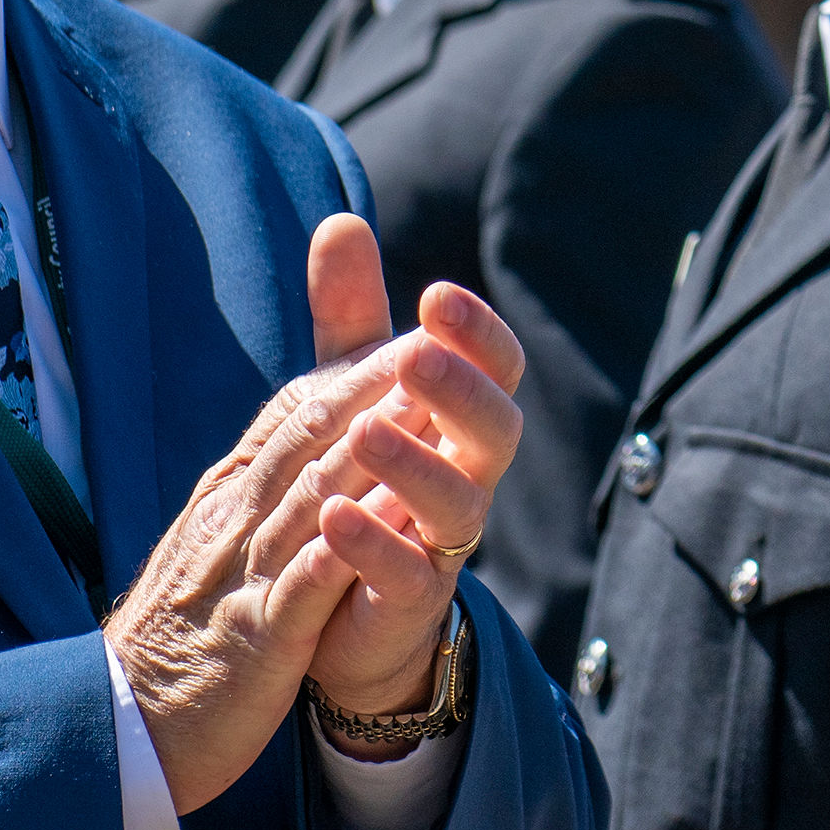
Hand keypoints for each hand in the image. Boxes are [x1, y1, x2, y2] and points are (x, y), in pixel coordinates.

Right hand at [106, 215, 415, 810]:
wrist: (121, 724)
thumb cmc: (184, 629)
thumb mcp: (221, 542)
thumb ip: (267, 485)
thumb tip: (315, 429)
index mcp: (231, 495)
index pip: (294, 413)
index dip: (355, 370)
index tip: (416, 331)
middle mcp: (235, 519)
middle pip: (306, 436)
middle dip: (370, 386)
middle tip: (433, 341)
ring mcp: (243, 574)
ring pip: (307, 496)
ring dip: (365, 449)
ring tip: (422, 407)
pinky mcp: (254, 638)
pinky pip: (302, 584)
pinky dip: (340, 547)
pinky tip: (380, 520)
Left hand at [297, 261, 524, 745]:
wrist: (340, 610)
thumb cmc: (363, 481)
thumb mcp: (351, 392)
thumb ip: (351, 318)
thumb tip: (342, 220)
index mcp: (460, 422)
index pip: (497, 367)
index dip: (478, 332)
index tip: (436, 297)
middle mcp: (467, 479)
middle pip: (498, 430)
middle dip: (462, 390)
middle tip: (417, 355)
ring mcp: (443, 544)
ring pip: (460, 504)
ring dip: (416, 464)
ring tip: (364, 431)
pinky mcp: (409, 602)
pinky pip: (407, 573)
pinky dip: (373, 543)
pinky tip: (331, 514)